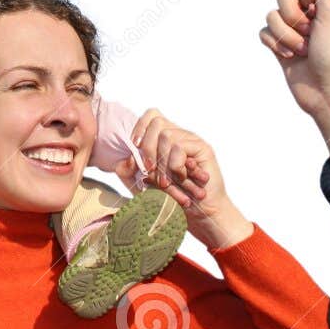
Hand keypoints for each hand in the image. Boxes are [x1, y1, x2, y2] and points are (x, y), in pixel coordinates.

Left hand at [122, 110, 250, 249]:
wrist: (201, 213)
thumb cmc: (174, 199)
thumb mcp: (144, 185)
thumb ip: (130, 173)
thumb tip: (126, 160)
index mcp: (165, 140)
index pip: (152, 115)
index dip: (140, 127)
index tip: (135, 146)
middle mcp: (180, 135)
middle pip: (157, 123)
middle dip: (148, 148)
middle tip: (150, 171)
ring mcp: (192, 140)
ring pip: (167, 136)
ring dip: (163, 162)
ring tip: (167, 182)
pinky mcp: (203, 148)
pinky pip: (179, 148)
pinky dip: (175, 166)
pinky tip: (180, 178)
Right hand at [260, 0, 329, 188]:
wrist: (324, 88)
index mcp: (321, 4)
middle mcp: (305, 14)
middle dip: (293, 15)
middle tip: (309, 30)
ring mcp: (290, 29)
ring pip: (271, 15)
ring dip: (286, 34)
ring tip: (302, 49)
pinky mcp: (278, 45)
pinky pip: (264, 32)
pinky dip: (275, 44)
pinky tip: (288, 56)